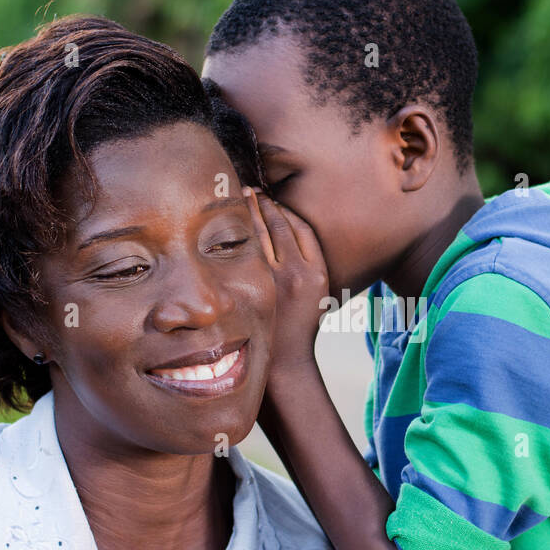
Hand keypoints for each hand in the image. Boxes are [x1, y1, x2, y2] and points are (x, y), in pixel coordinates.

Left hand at [244, 186, 329, 375]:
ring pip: (263, 232)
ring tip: (242, 196)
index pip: (303, 229)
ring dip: (252, 209)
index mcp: (318, 272)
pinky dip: (241, 230)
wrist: (286, 359)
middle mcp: (299, 271)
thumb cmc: (299, 325)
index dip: (288, 210)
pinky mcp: (256, 284)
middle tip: (254, 190)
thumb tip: (290, 235)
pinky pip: (248, 248)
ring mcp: (276, 277)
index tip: (275, 200)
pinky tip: (232, 221)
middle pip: (282, 224)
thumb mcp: (318, 294)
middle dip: (267, 203)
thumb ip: (309, 266)